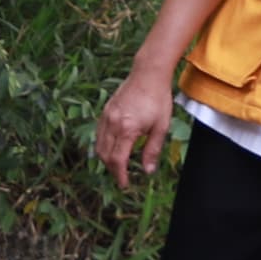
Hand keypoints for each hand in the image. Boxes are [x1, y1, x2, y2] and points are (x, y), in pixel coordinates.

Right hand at [96, 66, 178, 187]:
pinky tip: (113, 148)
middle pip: (105, 155)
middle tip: (122, 176)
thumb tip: (148, 171)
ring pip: (99, 145)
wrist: (148, 75)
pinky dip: (103, 145)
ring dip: (106, 158)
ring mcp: (106, 116)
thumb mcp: (161, 127)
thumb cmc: (158, 99)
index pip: (117, 160)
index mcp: (127, 130)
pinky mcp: (105, 111)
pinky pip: (99, 133)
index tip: (124, 184)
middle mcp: (113, 124)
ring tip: (117, 165)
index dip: (119, 175)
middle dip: (112, 169)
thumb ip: (152, 150)